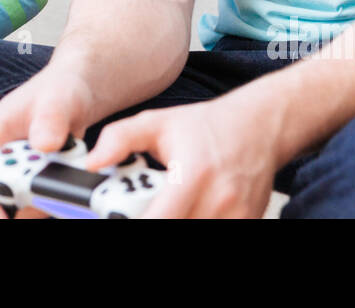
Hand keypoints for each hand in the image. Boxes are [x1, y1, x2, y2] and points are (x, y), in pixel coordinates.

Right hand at [0, 61, 99, 218]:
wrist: (78, 90)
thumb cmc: (61, 87)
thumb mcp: (58, 98)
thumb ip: (51, 118)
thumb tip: (43, 144)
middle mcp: (0, 156)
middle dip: (16, 209)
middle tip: (47, 209)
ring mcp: (18, 169)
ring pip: (19, 203)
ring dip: (39, 206)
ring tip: (65, 196)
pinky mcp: (36, 179)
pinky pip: (39, 201)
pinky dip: (53, 203)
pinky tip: (72, 198)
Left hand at [85, 85, 283, 217]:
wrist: (261, 126)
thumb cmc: (208, 126)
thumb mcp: (159, 122)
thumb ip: (120, 138)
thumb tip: (93, 162)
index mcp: (193, 174)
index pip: (159, 219)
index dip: (134, 220)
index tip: (118, 214)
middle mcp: (219, 199)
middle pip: (176, 228)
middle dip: (152, 220)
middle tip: (139, 207)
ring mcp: (237, 216)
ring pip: (195, 231)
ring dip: (177, 222)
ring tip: (167, 205)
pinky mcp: (248, 222)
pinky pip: (215, 232)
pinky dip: (196, 223)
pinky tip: (189, 209)